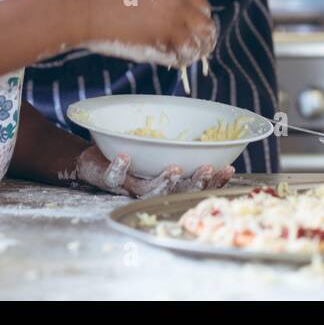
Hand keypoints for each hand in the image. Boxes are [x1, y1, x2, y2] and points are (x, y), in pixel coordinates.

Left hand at [72, 145, 233, 197]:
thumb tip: (214, 131)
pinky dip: (120, 167)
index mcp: (167, 182)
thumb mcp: (159, 148)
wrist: (93, 160)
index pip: (194, 186)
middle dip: (194, 183)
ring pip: (148, 190)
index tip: (230, 169)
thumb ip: (180, 146)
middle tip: (208, 169)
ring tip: (175, 168)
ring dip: (163, 181)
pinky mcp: (108, 179)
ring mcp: (129, 185)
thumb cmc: (133, 153)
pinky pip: (114, 176)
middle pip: (176, 193)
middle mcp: (150, 188)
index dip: (213, 181)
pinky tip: (126, 156)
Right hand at [79, 0, 217, 66]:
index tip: (195, 31)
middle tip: (195, 49)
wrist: (90, 9)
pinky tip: (167, 60)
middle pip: (207, 27)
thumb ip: (166, 1)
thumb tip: (180, 21)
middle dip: (203, 40)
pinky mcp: (163, 43)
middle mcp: (180, 4)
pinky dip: (176, 62)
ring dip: (190, 54)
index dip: (200, 21)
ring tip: (180, 57)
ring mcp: (174, 24)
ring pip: (197, 46)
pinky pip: (180, 58)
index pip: (203, 7)